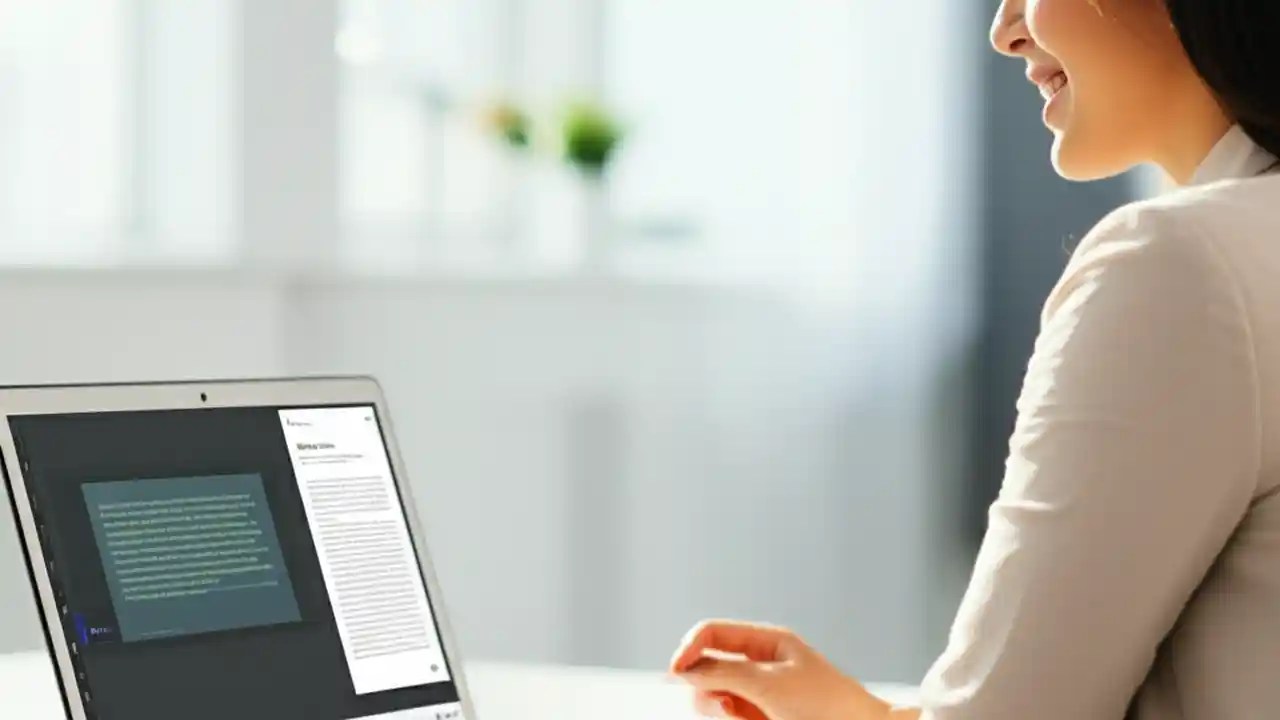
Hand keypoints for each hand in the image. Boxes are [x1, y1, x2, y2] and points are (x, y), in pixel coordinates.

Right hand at [669, 620, 901, 719]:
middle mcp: (758, 664)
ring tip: (738, 717)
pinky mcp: (759, 717)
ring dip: (716, 706)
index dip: (689, 648)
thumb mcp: (771, 683)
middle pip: (707, 666)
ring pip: (713, 695)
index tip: (675, 672)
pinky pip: (728, 713)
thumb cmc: (825, 704)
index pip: (712, 633)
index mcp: (766, 641)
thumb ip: (726, 672)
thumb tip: (684, 669)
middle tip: (722, 706)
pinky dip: (728, 717)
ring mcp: (758, 693)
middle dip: (704, 685)